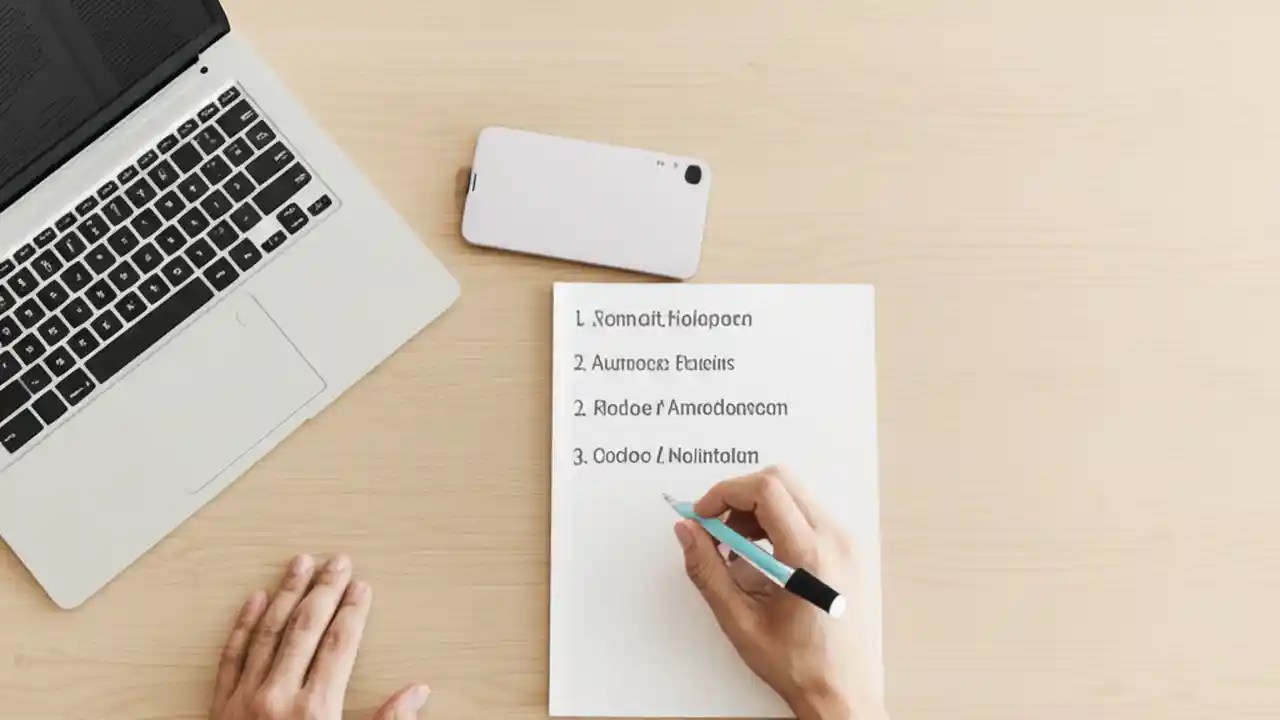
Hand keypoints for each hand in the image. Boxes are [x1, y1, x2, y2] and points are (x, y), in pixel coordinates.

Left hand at [210, 554, 429, 719]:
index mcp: (315, 711)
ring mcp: (244, 700)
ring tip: (298, 565)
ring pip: (267, 633)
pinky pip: (231, 657)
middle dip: (324, 590)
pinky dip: (243, 626)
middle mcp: (277, 698)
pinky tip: (254, 601)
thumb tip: (417, 693)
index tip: (362, 587)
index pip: (340, 644)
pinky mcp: (218, 709)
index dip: (353, 612)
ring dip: (285, 594)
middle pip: (305, 628)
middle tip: (337, 561)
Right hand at [674, 468, 886, 719]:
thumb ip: (707, 570)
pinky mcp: (849, 551)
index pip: (766, 489)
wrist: (842, 693)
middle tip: (717, 528)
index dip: (725, 492)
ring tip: (739, 550)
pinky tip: (763, 557)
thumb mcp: (740, 619)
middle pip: (782, 481)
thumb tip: (688, 532)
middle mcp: (835, 540)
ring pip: (796, 495)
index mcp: (809, 556)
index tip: (703, 513)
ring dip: (759, 510)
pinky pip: (810, 515)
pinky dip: (779, 522)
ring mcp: (847, 543)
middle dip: (740, 496)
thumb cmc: (799, 665)